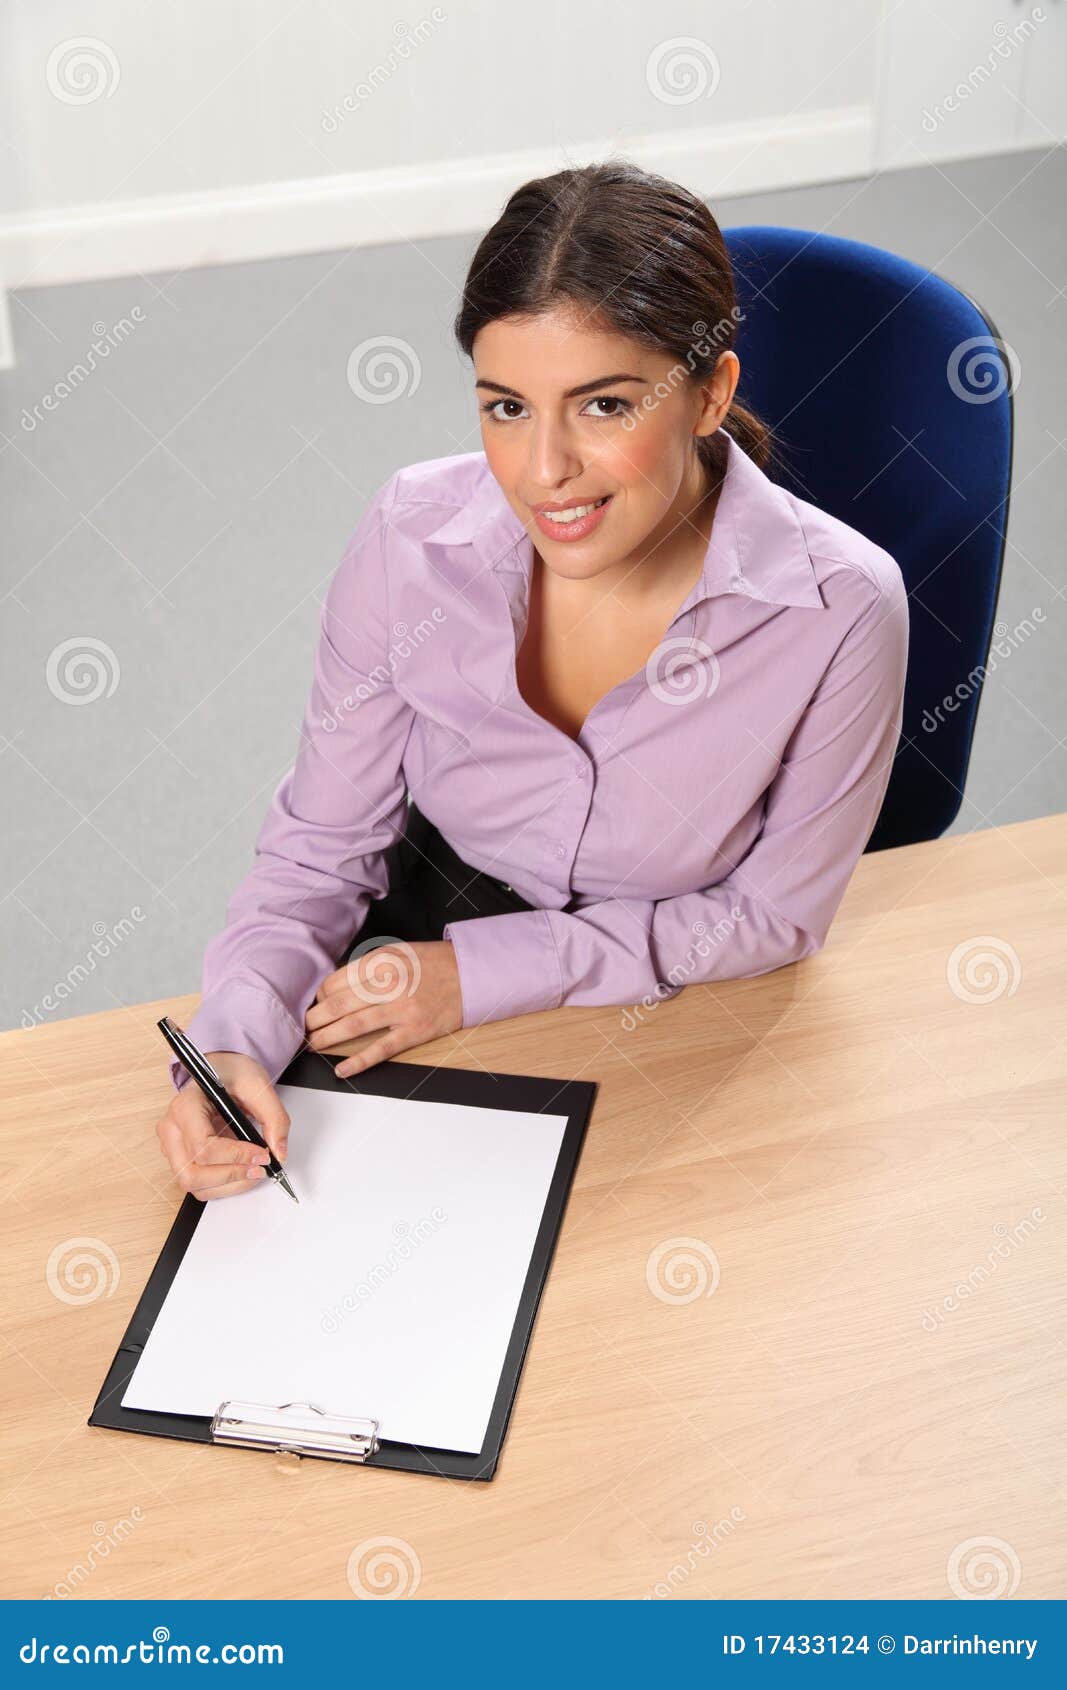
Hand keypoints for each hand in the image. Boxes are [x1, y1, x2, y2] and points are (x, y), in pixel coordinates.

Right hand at [155, 1051, 289, 1199]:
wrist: (220, 1070)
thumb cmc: (231, 1073)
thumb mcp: (258, 1085)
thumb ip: (274, 1118)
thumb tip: (279, 1153)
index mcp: (185, 1106)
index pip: (204, 1146)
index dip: (236, 1156)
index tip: (262, 1154)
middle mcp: (172, 1128)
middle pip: (192, 1173)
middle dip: (231, 1176)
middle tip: (259, 1168)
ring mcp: (172, 1145)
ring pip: (193, 1184)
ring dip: (228, 1185)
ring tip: (253, 1170)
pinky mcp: (180, 1156)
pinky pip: (197, 1184)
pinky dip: (223, 1185)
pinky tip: (241, 1170)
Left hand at [304, 939, 462, 1076]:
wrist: (472, 973)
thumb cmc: (434, 963)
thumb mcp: (398, 952)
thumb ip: (369, 967)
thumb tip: (337, 987)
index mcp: (381, 961)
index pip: (336, 982)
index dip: (320, 996)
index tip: (315, 1005)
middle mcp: (388, 984)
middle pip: (337, 1005)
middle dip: (314, 1020)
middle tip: (303, 1029)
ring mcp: (402, 1009)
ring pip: (352, 1026)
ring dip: (326, 1039)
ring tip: (311, 1045)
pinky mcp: (414, 1031)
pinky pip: (380, 1049)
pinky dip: (358, 1062)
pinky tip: (341, 1070)